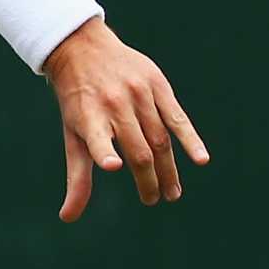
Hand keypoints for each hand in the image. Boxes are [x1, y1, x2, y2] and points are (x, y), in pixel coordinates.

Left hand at [44, 19, 208, 220]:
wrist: (83, 50)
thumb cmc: (78, 103)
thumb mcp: (72, 135)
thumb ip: (78, 177)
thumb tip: (68, 218)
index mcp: (88, 117)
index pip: (96, 138)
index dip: (104, 152)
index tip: (112, 166)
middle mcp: (113, 105)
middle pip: (138, 150)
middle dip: (148, 179)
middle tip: (154, 200)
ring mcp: (137, 94)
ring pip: (159, 138)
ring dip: (168, 168)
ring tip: (172, 192)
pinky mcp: (157, 84)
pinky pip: (177, 117)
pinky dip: (190, 139)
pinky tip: (201, 160)